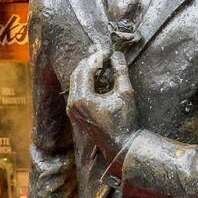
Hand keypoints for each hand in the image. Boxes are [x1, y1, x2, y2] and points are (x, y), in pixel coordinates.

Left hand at [66, 48, 136, 164]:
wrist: (122, 147)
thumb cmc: (125, 122)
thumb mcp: (125, 93)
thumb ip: (120, 71)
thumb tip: (116, 54)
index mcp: (82, 99)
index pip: (86, 69)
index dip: (98, 56)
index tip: (109, 50)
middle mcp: (72, 104)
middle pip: (77, 73)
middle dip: (90, 61)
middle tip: (104, 54)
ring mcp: (72, 110)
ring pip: (76, 81)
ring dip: (87, 70)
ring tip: (102, 62)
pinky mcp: (75, 114)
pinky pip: (77, 91)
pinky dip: (86, 81)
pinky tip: (99, 76)